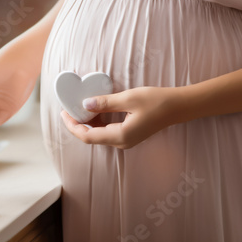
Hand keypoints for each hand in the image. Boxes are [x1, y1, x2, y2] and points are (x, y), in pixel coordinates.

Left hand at [59, 86, 174, 149]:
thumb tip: (85, 104)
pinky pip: (107, 132)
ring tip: (80, 106)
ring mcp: (126, 140)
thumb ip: (105, 102)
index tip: (63, 113)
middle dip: (77, 124)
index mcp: (120, 136)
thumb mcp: (128, 98)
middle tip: (69, 108)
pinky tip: (95, 109)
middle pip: (91, 137)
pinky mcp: (129, 135)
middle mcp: (122, 143)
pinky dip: (98, 122)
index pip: (87, 136)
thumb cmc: (156, 101)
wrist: (177, 107)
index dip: (72, 126)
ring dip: (88, 122)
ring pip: (99, 135)